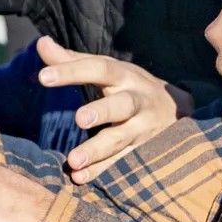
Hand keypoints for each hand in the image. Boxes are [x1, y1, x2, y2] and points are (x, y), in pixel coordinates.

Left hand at [37, 38, 188, 181]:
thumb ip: (73, 61)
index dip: (72, 71)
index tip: (43, 76)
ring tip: (73, 161)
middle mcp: (137, 101)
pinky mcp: (144, 152)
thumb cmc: (130, 87)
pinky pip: (123, 163)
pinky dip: (102, 172)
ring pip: (122, 139)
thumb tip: (41, 43)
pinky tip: (80, 178)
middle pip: (122, 105)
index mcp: (124, 76)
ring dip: (97, 151)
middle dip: (102, 111)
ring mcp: (143, 129)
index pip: (98, 68)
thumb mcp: (109, 70)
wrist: (179, 111)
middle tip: (79, 119)